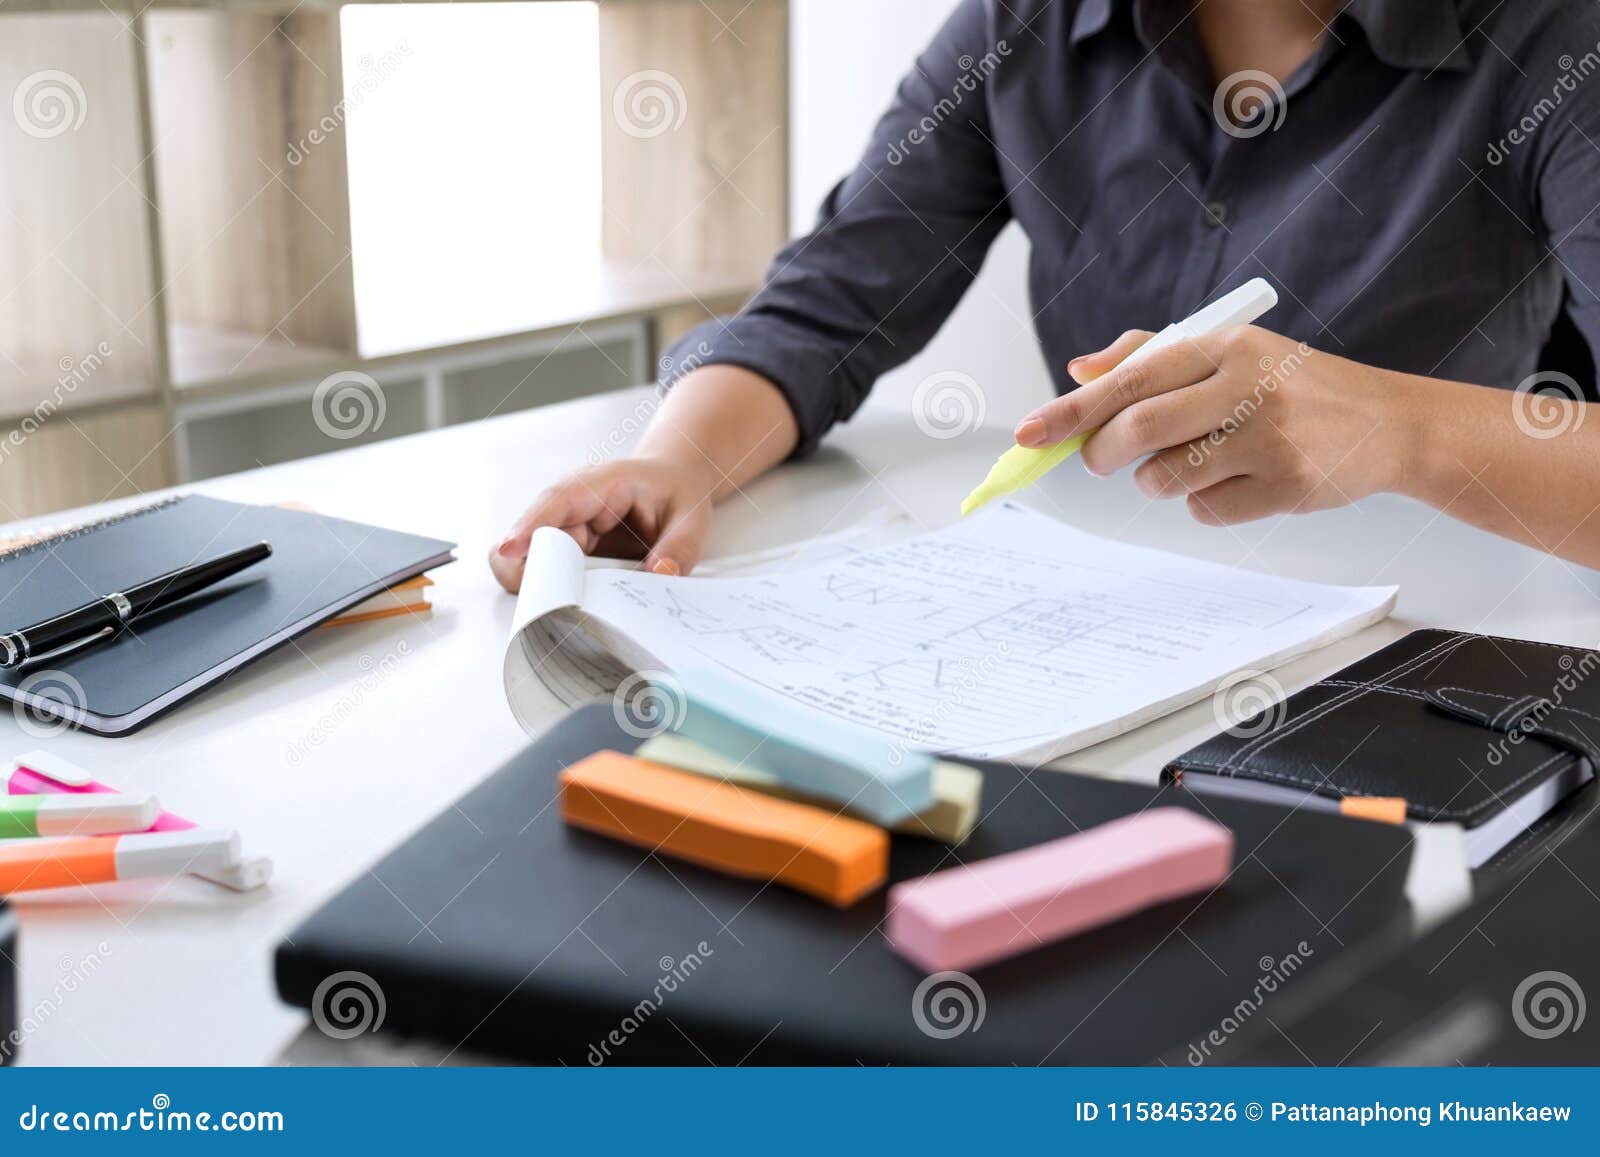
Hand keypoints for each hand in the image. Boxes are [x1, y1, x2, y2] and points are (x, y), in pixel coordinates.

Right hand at [489, 457, 716, 591]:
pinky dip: (560, 593)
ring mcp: (567, 529)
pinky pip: (553, 575)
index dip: (529, 526)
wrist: (673, 482)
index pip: (555, 502)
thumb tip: (660, 574)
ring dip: (545, 588)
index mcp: (598, 485)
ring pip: (533, 561)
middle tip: (551, 605)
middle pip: (530, 537)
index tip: (509, 551)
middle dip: (530, 571)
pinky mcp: (570, 551)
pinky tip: (578, 608)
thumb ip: (680, 546)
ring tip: (570, 611)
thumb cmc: (676, 491)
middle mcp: (571, 506)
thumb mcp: (691, 516)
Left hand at [1014, 325, 1412, 524]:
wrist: (1389, 422)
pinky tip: (1238, 482)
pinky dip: (1203, 504)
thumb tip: (1078, 372)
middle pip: (1139, 428)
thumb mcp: (1231, 353)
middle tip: (1099, 460)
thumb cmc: (1293, 388)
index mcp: (1226, 345)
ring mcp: (1270, 437)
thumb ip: (1151, 356)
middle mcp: (1248, 385)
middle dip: (1102, 453)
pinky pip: (1206, 510)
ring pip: (1166, 476)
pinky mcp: (1288, 485)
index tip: (1026, 434)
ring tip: (1192, 463)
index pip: (1131, 377)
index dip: (1071, 410)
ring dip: (1157, 482)